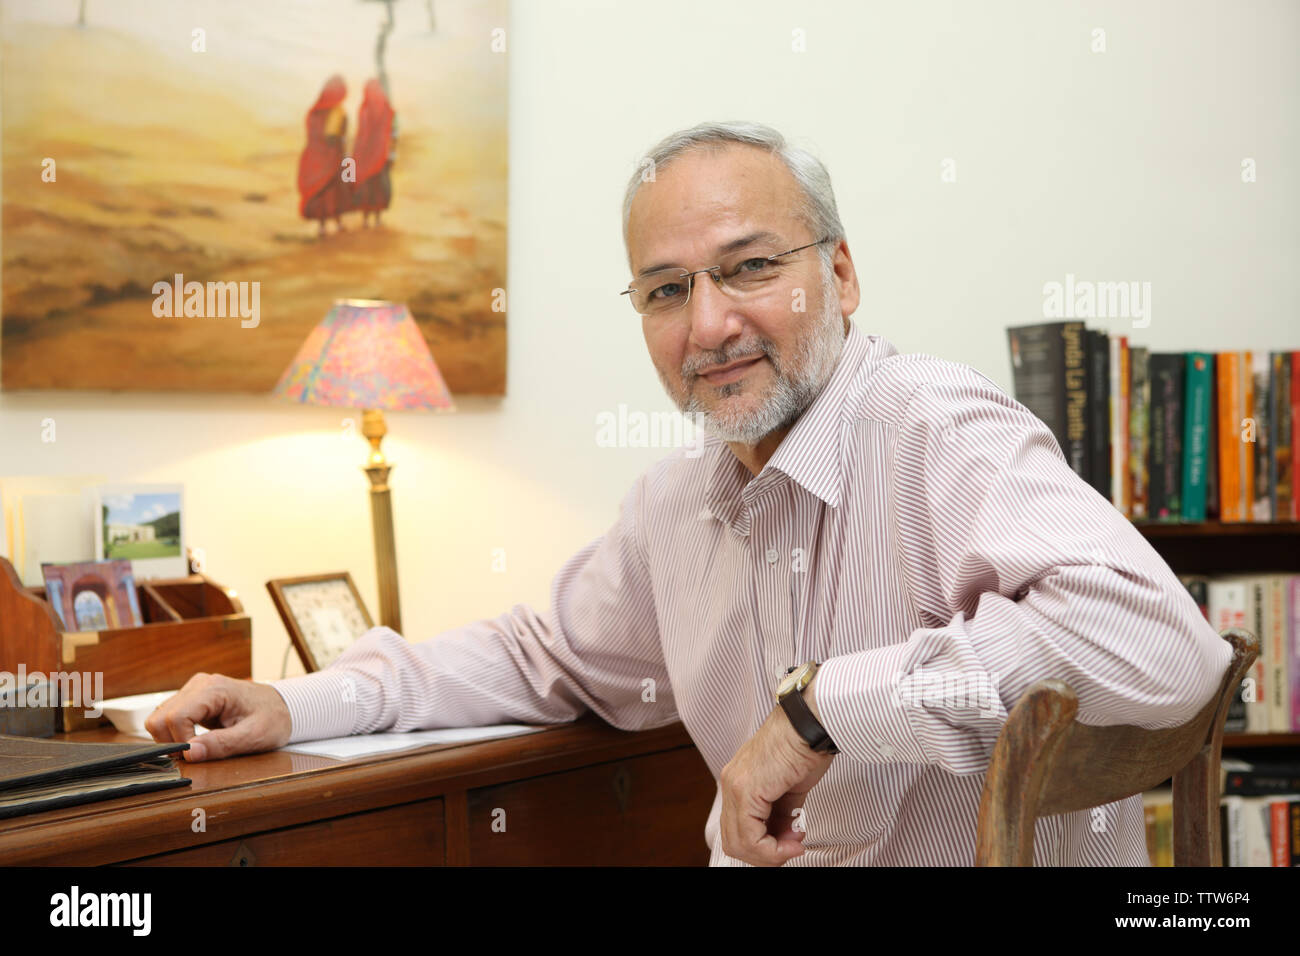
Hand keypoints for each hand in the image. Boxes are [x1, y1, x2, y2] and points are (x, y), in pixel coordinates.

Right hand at [144, 673, 291, 761]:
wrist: (285, 706)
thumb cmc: (274, 719)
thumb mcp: (254, 736)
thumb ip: (222, 744)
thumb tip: (190, 753)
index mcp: (214, 689)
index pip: (176, 716)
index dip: (179, 741)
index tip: (196, 755)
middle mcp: (200, 684)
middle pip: (161, 716)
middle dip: (171, 741)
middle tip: (195, 753)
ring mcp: (195, 690)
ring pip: (160, 717)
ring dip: (172, 737)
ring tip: (198, 747)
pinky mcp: (193, 698)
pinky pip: (170, 717)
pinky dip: (175, 733)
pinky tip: (196, 740)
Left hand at [719, 704, 834, 865]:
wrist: (810, 722)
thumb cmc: (805, 743)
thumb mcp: (791, 788)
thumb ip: (782, 814)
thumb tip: (785, 837)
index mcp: (740, 780)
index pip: (738, 828)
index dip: (764, 845)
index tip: (789, 844)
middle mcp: (731, 782)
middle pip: (734, 841)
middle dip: (765, 854)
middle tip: (791, 848)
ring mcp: (735, 785)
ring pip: (739, 843)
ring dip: (770, 853)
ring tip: (794, 844)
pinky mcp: (745, 789)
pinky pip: (750, 836)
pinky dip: (772, 848)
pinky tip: (791, 841)